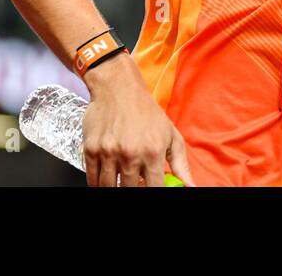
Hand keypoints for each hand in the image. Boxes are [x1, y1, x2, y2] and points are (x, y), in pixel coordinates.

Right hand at [81, 55, 196, 186]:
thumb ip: (181, 165)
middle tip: (135, 180)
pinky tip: (106, 177)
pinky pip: (92, 179)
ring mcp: (109, 152)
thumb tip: (191, 186)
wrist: (119, 89)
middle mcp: (131, 153)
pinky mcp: (91, 150)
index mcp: (153, 151)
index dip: (154, 192)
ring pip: (108, 187)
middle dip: (134, 188)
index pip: (154, 188)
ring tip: (121, 178)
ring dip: (115, 186)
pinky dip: (98, 183)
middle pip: (130, 190)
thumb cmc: (147, 113)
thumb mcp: (171, 135)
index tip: (150, 186)